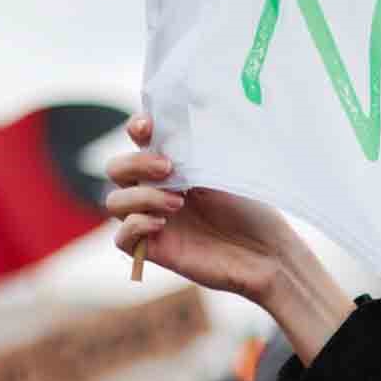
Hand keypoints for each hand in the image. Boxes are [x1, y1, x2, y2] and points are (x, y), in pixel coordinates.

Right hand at [106, 116, 307, 302]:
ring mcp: (153, 221)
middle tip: (168, 168)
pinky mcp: (154, 250)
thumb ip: (195, 152)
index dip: (135, 129)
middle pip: (115, 169)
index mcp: (174, 167)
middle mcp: (158, 192)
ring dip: (141, 196)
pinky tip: (162, 224)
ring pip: (114, 202)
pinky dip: (136, 225)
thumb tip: (174, 126)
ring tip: (178, 203)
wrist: (266, 254)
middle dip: (136, 163)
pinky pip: (121, 237)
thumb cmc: (252, 212)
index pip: (138, 141)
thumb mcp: (225, 173)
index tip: (147, 127)